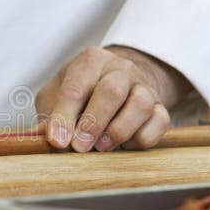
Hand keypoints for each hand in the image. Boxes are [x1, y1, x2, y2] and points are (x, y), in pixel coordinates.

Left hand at [35, 46, 190, 151]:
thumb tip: (49, 141)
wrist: (118, 83)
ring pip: (140, 105)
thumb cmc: (79, 93)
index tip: (57, 141)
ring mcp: (144, 87)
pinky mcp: (160, 107)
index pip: (75, 87)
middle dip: (93, 123)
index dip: (63, 117)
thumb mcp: (55, 96)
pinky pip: (160, 122)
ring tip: (102, 148)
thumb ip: (49, 115)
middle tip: (80, 147)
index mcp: (90, 61)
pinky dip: (142, 138)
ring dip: (119, 131)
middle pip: (111, 91)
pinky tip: (124, 146)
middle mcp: (120, 69)